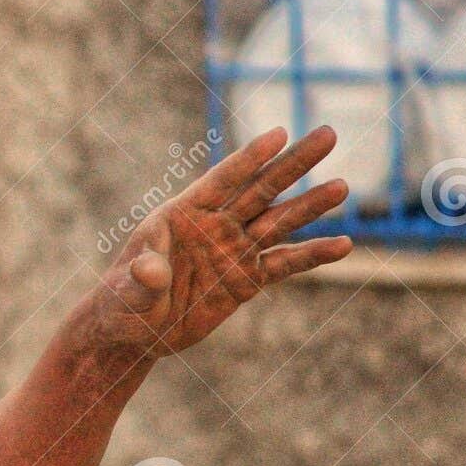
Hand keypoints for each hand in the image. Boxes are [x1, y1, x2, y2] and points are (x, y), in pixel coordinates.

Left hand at [92, 126, 352, 359]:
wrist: (134, 332)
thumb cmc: (122, 302)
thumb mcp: (128, 290)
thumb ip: (142, 277)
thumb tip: (149, 271)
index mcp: (182, 214)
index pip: (221, 180)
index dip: (250, 159)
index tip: (279, 135)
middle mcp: (214, 226)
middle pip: (260, 190)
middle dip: (293, 164)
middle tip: (329, 134)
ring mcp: (233, 251)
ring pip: (278, 223)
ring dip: (309, 206)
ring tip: (342, 186)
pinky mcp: (246, 281)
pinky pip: (283, 265)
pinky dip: (312, 255)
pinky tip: (343, 245)